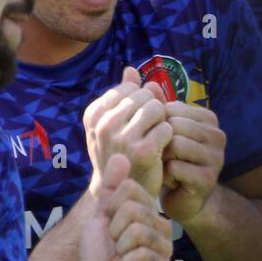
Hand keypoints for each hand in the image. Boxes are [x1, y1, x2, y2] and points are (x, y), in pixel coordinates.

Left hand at [80, 153, 173, 260]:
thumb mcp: (100, 215)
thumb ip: (110, 188)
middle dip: (114, 227)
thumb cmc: (100, 252)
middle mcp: (160, 226)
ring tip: (121, 255)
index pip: (129, 188)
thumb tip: (120, 156)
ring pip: (137, 231)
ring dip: (119, 246)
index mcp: (147, 210)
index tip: (109, 221)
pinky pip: (140, 254)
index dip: (110, 205)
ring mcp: (163, 248)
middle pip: (132, 208)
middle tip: (115, 242)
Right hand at [83, 66, 172, 198]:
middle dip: (152, 109)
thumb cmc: (119, 152)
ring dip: (161, 121)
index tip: (135, 119)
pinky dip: (167, 136)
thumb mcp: (115, 122)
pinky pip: (166, 127)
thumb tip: (130, 70)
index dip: (140, 100)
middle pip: (145, 96)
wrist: (121, 190)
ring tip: (154, 136)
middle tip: (148, 129)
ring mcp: (121, 139)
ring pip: (156, 109)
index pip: (129, 88)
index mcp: (94, 114)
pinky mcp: (142, 151)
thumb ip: (123, 95)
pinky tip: (160, 147)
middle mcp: (103, 125)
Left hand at [160, 103, 225, 225]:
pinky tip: (171, 180)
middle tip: (162, 157)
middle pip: (173, 126)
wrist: (182, 197)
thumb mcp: (162, 129)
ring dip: (162, 159)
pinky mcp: (209, 179)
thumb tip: (135, 74)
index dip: (158, 126)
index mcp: (208, 118)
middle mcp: (217, 135)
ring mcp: (217, 157)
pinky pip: (175, 167)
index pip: (172, 109)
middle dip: (160, 142)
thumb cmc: (171, 159)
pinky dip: (166, 175)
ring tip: (167, 167)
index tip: (163, 141)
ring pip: (175, 145)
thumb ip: (153, 104)